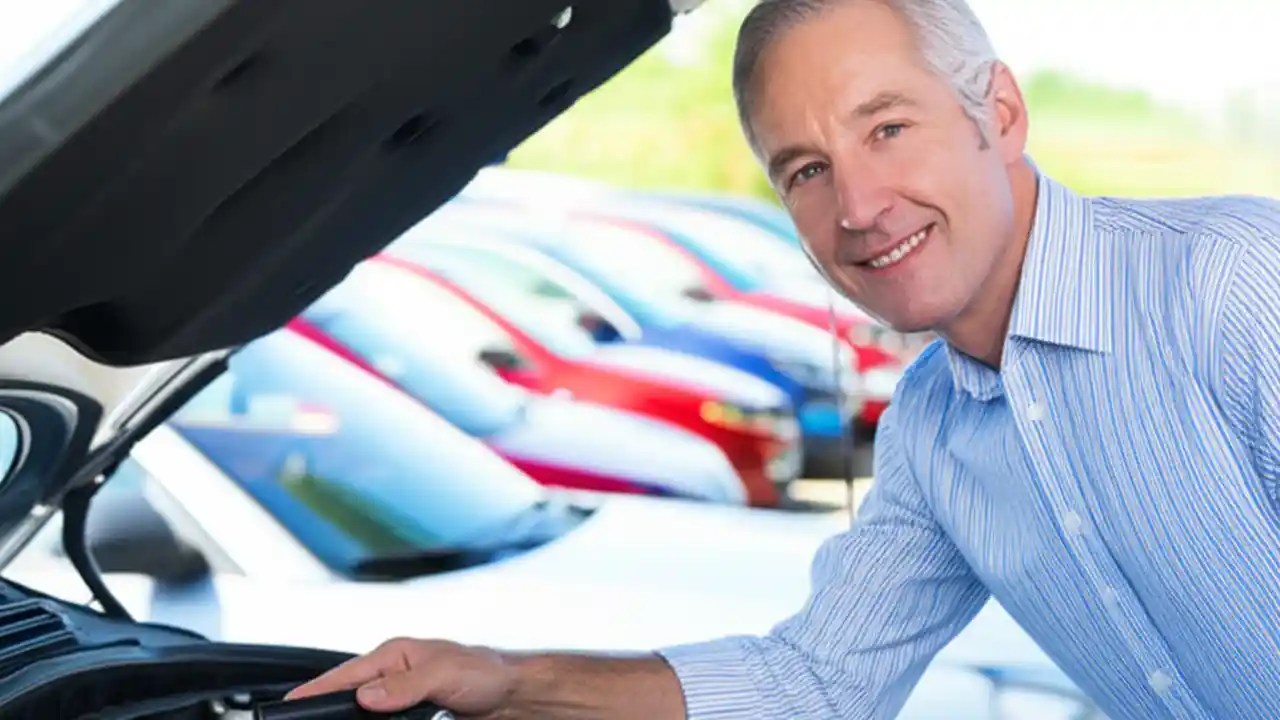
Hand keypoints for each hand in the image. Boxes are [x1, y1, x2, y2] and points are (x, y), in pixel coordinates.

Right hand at [284, 637, 518, 714]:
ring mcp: (402, 698)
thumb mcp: (444, 674)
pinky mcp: (414, 716)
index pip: (346, 674)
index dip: (316, 689)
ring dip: (349, 718)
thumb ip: (406, 684)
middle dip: (328, 709)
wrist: (513, 694)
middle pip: (349, 695)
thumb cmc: (485, 671)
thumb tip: (369, 695)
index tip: (290, 704)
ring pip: (365, 712)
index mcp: (396, 655)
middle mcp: (395, 675)